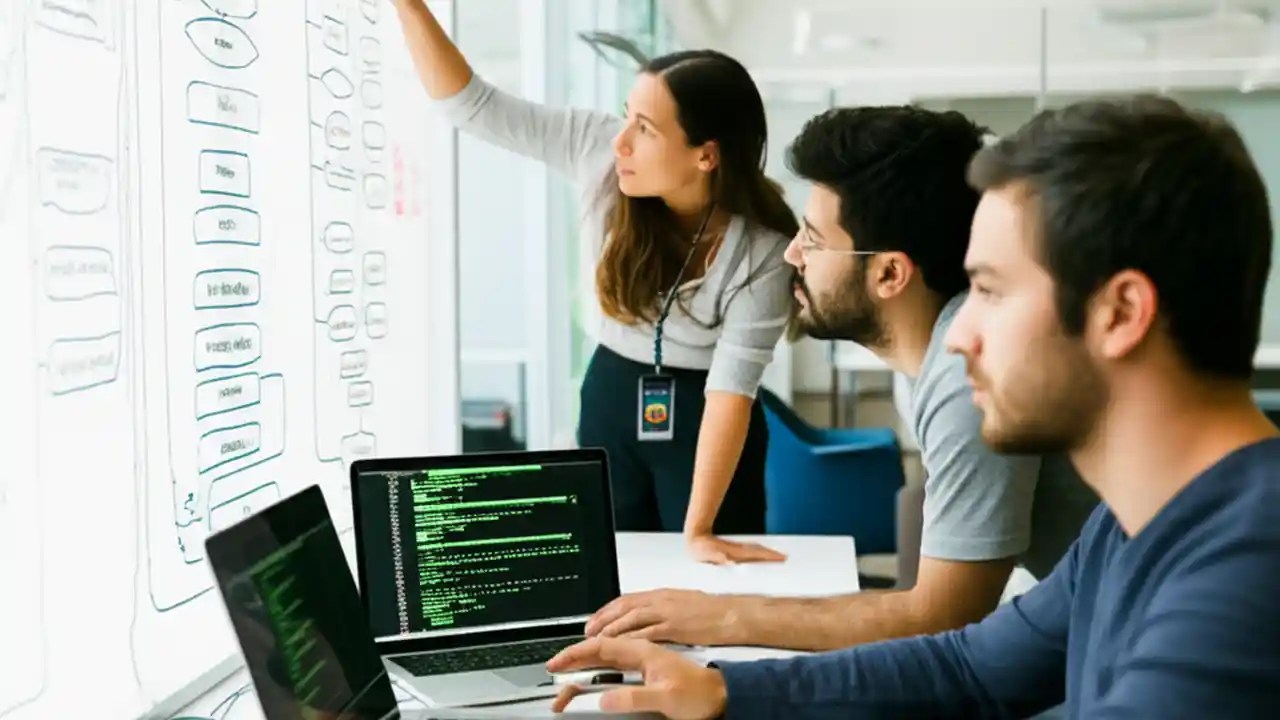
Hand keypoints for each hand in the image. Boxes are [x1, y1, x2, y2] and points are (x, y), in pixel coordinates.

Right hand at [546, 637, 726, 718]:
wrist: (719, 696)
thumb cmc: (698, 693)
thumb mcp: (666, 698)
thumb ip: (634, 696)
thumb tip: (604, 698)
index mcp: (643, 651)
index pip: (601, 647)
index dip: (575, 654)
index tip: (557, 664)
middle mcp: (639, 652)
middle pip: (598, 652)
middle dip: (573, 663)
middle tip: (555, 678)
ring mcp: (641, 662)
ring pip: (604, 661)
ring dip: (582, 669)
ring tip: (566, 683)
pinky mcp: (643, 672)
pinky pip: (613, 669)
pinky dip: (596, 674)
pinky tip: (589, 680)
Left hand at [586, 589, 740, 645]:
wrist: (733, 614)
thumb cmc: (714, 611)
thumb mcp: (684, 603)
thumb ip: (665, 608)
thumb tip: (650, 615)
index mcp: (663, 594)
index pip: (628, 599)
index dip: (608, 609)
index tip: (595, 618)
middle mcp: (662, 600)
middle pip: (624, 607)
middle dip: (604, 619)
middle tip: (588, 630)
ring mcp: (667, 613)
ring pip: (632, 619)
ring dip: (612, 629)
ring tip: (598, 639)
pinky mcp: (675, 627)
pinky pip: (647, 633)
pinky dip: (631, 639)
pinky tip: (620, 646)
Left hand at [686, 533, 785, 564]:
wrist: (695, 536)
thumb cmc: (700, 549)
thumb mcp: (707, 554)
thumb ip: (717, 556)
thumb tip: (728, 560)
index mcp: (735, 553)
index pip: (755, 554)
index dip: (768, 556)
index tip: (781, 558)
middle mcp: (738, 551)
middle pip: (758, 551)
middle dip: (772, 555)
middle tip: (786, 558)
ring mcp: (736, 550)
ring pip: (755, 551)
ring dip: (767, 554)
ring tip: (779, 557)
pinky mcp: (733, 551)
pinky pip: (750, 552)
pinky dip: (759, 554)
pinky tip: (762, 556)